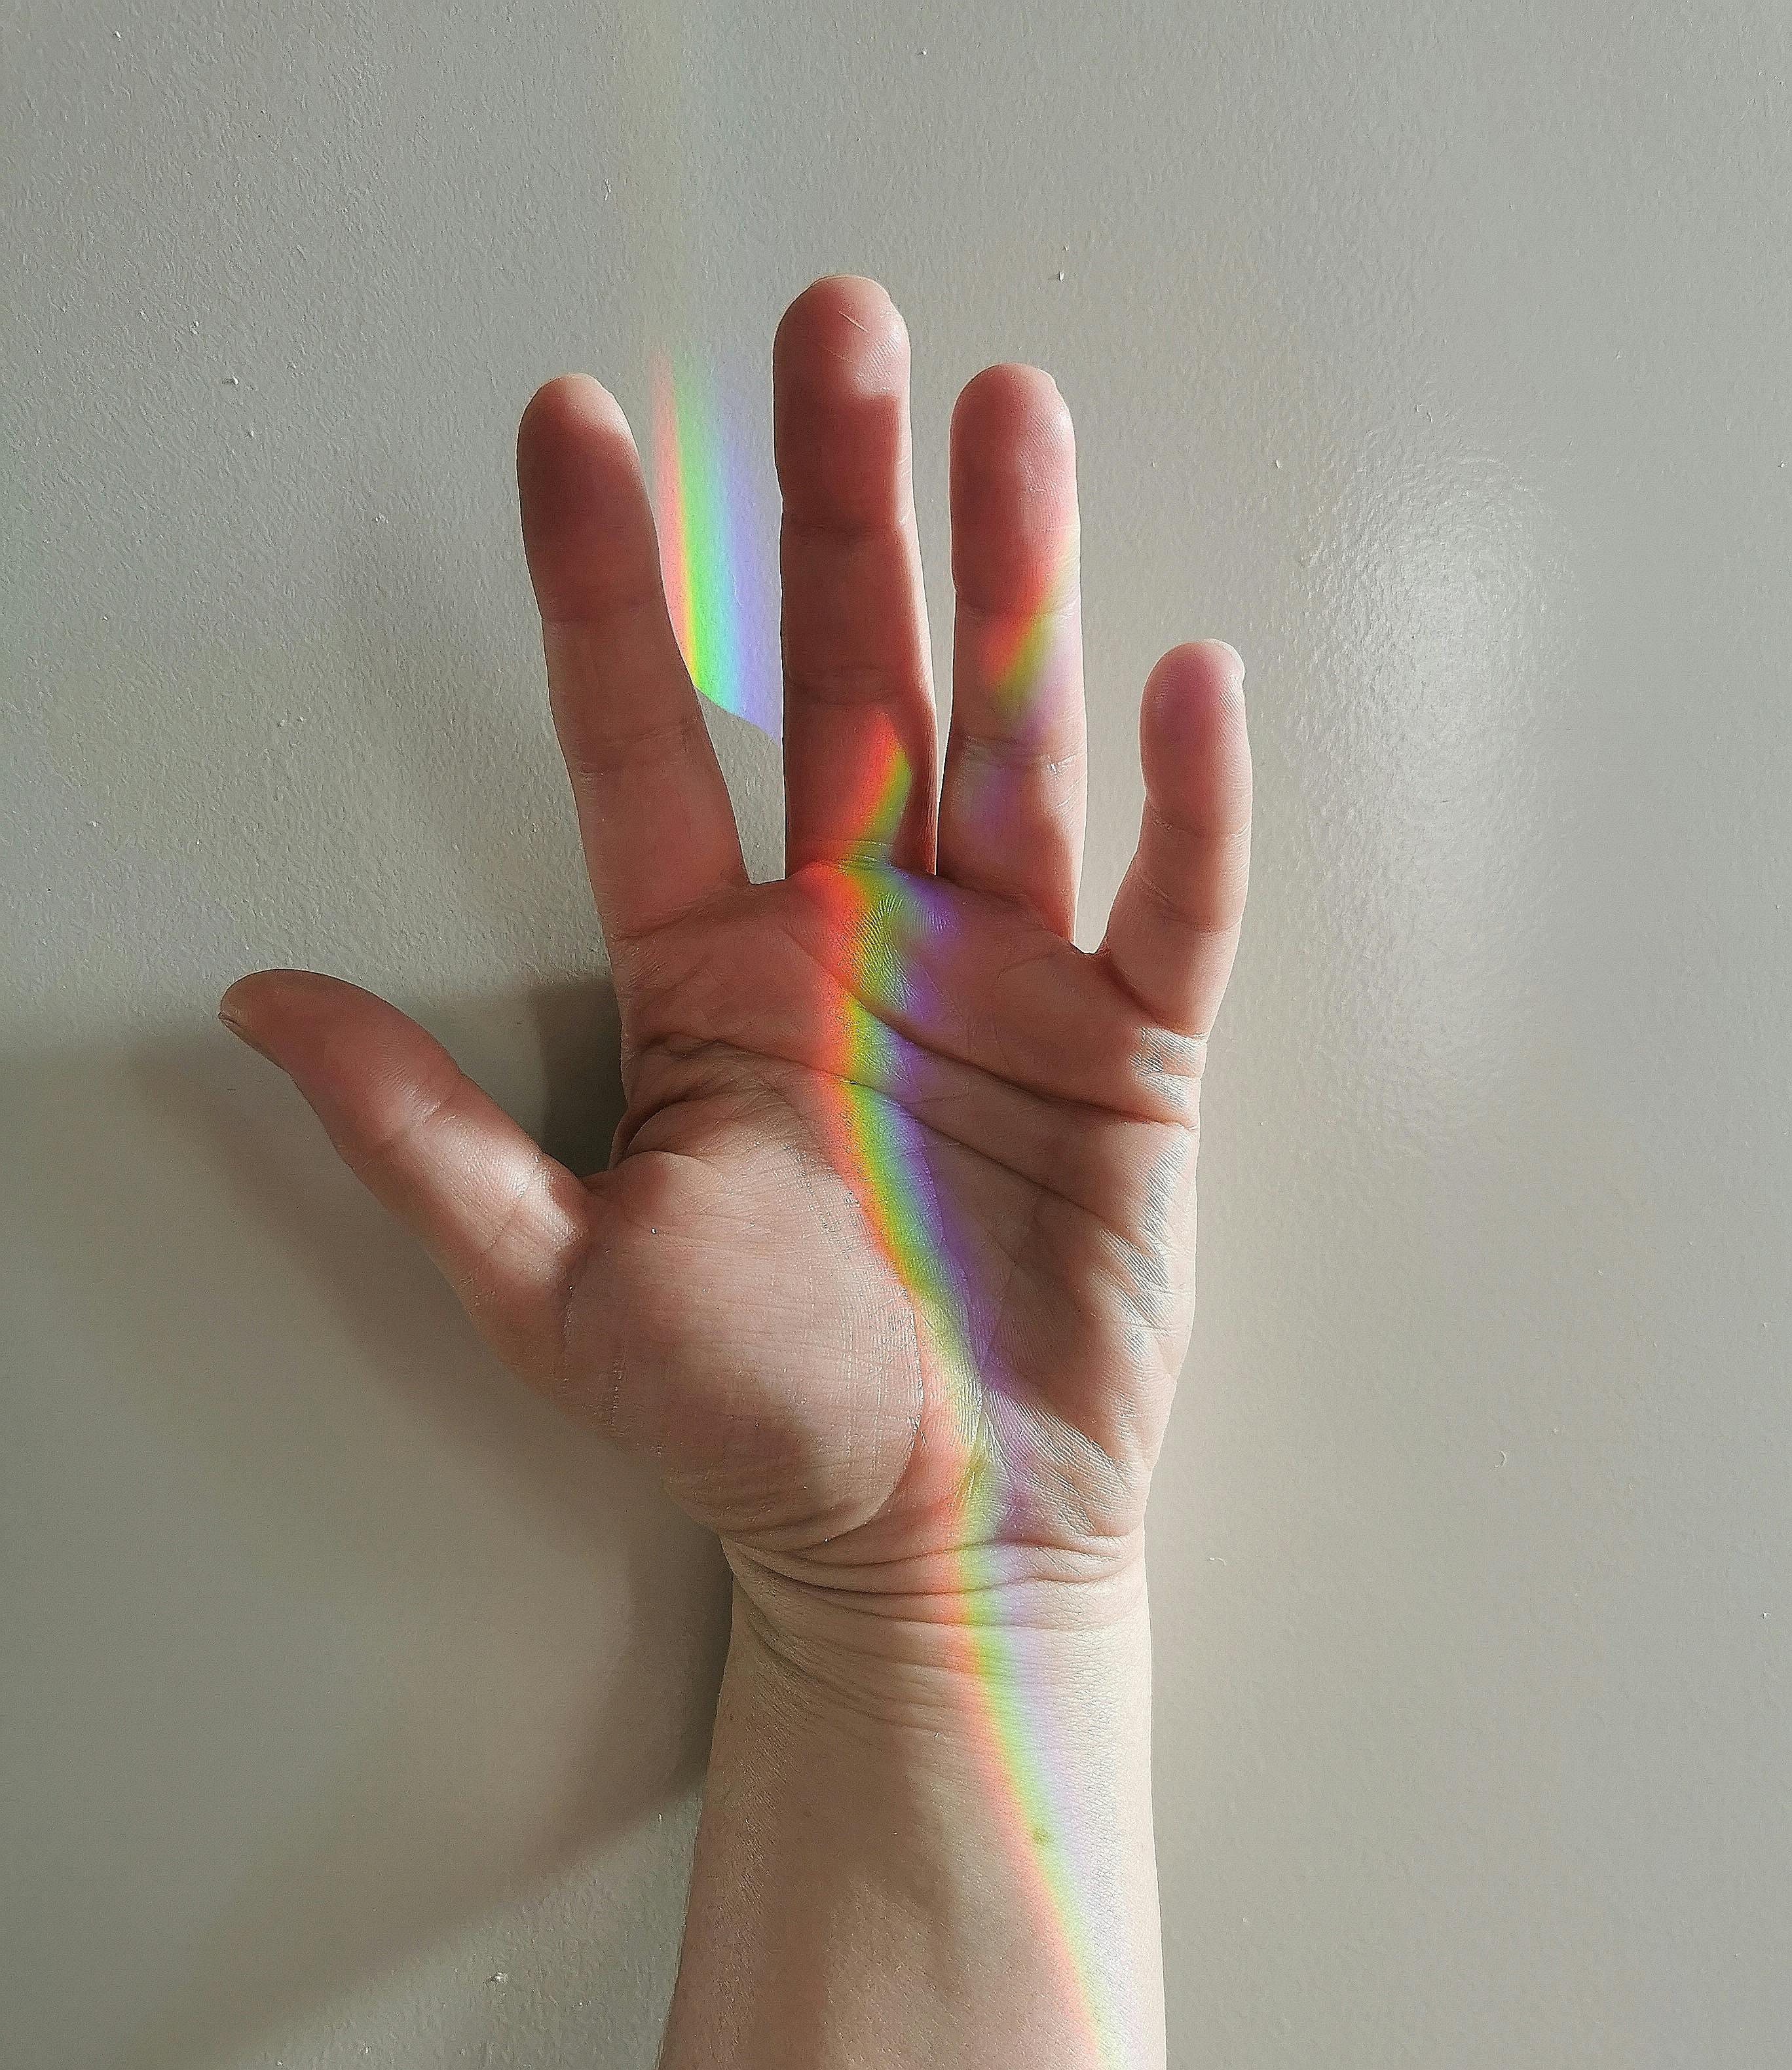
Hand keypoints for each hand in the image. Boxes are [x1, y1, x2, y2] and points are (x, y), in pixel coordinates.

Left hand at [220, 276, 1250, 1654]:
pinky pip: (1168, 898)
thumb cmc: (752, 1422)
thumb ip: (422, 1137)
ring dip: (1014, 583)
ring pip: (1012, 743)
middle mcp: (861, 942)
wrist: (935, 1542)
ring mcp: (1006, 979)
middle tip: (832, 329)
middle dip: (836, 510)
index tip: (567, 432)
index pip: (647, 745)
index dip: (605, 589)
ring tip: (1009, 418)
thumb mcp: (554, 1284)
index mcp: (717, 979)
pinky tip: (1180, 672)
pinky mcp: (1132, 1045)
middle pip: (852, 687)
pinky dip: (1183, 798)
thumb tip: (256, 1002)